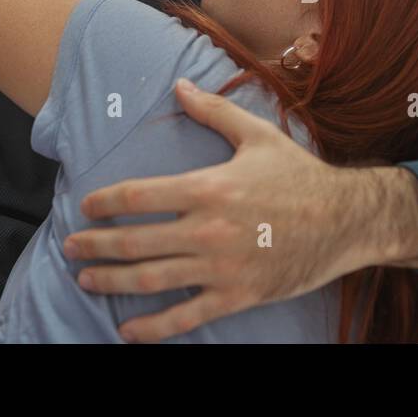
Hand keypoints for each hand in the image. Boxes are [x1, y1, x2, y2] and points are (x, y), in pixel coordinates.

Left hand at [62, 78, 382, 341]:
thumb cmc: (300, 175)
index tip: (86, 207)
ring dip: (111, 281)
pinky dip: (153, 327)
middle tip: (71, 246)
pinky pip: (186, 317)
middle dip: (94, 245)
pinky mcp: (237, 295)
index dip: (105, 203)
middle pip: (134, 241)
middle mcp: (208, 229)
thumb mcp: (257, 135)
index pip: (139, 196)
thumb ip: (213, 112)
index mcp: (209, 187)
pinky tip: (127, 330)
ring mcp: (221, 267)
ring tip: (86, 279)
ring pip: (151, 279)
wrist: (346, 219)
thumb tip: (180, 86)